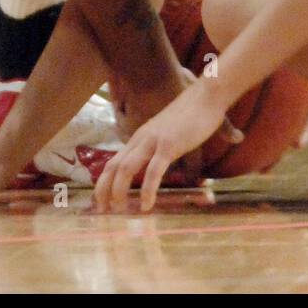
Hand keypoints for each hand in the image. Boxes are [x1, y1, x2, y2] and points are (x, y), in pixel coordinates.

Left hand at [94, 77, 241, 212]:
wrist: (205, 96)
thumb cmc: (191, 115)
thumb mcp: (168, 134)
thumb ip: (161, 148)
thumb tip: (161, 165)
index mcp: (140, 138)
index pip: (114, 162)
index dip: (104, 182)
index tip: (101, 201)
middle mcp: (141, 139)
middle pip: (113, 166)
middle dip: (104, 190)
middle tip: (103, 211)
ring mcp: (153, 141)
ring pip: (126, 169)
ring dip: (119, 191)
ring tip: (119, 210)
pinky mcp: (169, 145)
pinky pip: (153, 172)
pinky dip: (147, 190)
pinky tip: (147, 205)